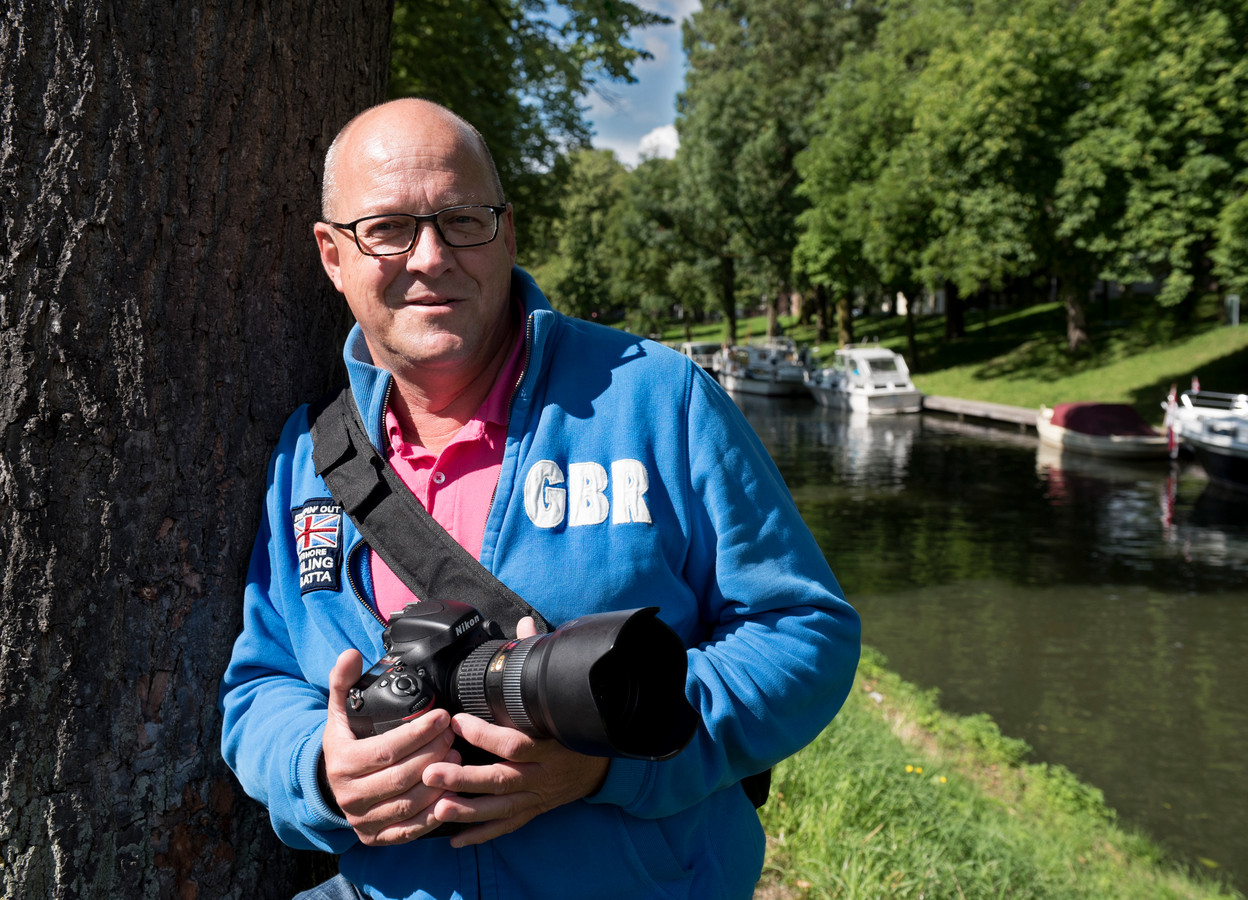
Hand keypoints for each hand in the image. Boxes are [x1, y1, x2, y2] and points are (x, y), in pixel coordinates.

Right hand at [321, 649, 460, 845]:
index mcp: (341, 763)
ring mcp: (364, 820)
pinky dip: (434, 814)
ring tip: (457, 757)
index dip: (418, 733)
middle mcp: (350, 795)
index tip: (441, 717)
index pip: (386, 750)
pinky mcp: (377, 837)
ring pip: (409, 804)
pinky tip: (451, 792)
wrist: (331, 786)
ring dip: (438, 781)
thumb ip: (343, 682)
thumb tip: (350, 654)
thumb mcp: (338, 713)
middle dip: (433, 754)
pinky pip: (411, 829)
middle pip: (401, 777)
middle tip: (453, 736)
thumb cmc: (345, 744)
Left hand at [420, 616, 610, 846]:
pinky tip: (453, 838)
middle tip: (430, 773)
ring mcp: (536, 796)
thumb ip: (540, 658)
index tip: (456, 721)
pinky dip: (480, 834)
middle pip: (500, 779)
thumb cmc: (576, 726)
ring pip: (499, 808)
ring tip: (436, 806)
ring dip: (466, 810)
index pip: (513, 742)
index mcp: (546, 744)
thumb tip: (524, 623)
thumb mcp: (559, 694)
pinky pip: (505, 826)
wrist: (604, 766)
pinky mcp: (532, 811)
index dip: (483, 734)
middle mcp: (540, 774)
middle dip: (463, 779)